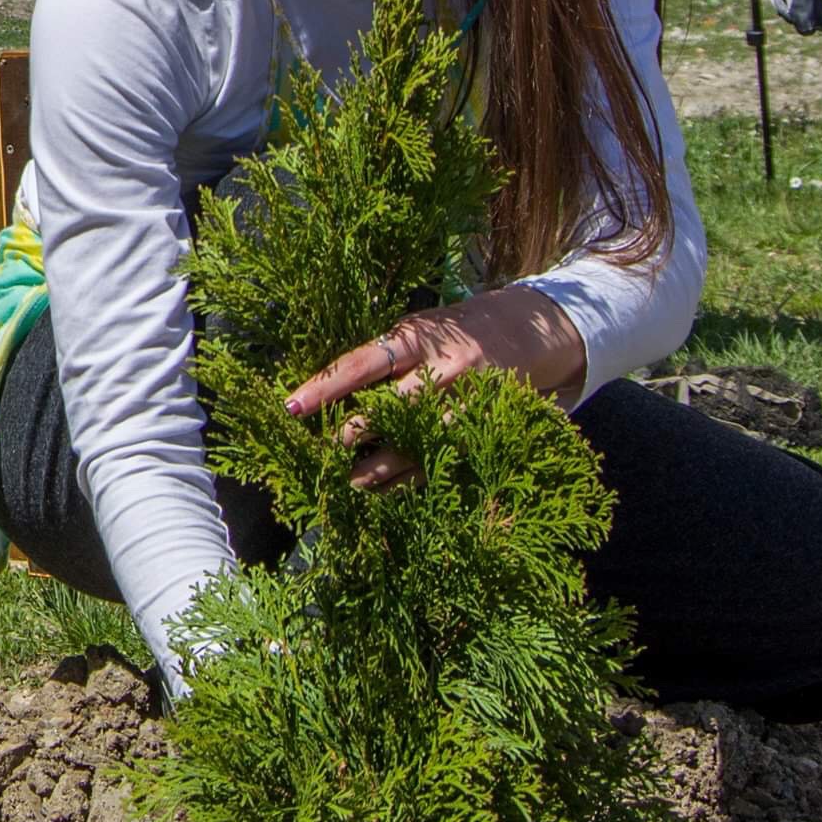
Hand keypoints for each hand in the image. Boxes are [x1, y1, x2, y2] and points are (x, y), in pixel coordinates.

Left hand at [283, 288, 589, 487]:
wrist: (531, 331)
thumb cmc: (455, 331)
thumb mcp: (420, 329)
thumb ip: (382, 358)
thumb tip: (323, 391)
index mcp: (418, 338)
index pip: (363, 363)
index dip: (326, 386)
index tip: (290, 407)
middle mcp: (443, 370)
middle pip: (390, 409)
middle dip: (354, 435)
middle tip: (319, 456)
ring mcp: (467, 403)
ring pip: (416, 443)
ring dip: (378, 469)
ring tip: (345, 485)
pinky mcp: (482, 429)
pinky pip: (442, 460)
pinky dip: (409, 479)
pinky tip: (382, 492)